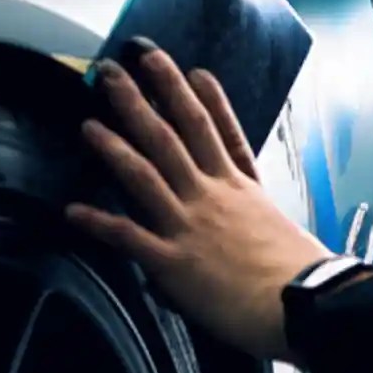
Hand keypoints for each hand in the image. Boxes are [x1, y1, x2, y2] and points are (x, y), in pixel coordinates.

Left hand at [65, 41, 335, 361]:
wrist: (300, 304)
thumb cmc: (301, 274)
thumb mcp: (281, 231)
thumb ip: (254, 220)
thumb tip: (242, 225)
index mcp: (243, 188)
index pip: (221, 132)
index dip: (207, 99)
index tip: (191, 71)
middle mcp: (213, 195)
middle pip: (173, 135)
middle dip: (142, 98)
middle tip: (116, 69)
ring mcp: (190, 223)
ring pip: (144, 173)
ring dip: (114, 146)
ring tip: (88, 123)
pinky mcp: (172, 260)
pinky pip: (127, 236)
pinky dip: (98, 223)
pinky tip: (72, 211)